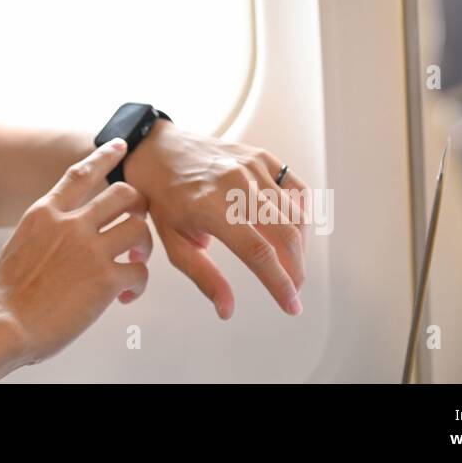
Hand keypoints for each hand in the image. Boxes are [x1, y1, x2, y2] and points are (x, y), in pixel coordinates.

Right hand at [0, 138, 152, 367]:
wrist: (1, 328)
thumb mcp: (0, 262)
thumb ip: (9, 254)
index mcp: (44, 214)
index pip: (81, 174)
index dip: (105, 156)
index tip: (121, 145)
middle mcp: (70, 224)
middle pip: (123, 194)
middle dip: (137, 208)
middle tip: (134, 228)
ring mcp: (90, 249)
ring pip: (138, 228)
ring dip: (143, 246)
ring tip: (134, 263)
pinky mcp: (105, 279)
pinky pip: (140, 272)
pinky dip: (138, 284)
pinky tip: (125, 297)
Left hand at [124, 121, 309, 318]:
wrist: (159, 152)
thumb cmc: (164, 200)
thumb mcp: (173, 242)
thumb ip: (203, 277)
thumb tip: (227, 311)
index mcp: (209, 206)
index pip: (257, 251)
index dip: (279, 283)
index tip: (292, 306)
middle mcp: (235, 183)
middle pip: (285, 234)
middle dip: (296, 270)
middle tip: (294, 289)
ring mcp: (251, 166)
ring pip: (295, 214)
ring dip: (300, 247)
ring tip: (290, 265)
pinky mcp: (262, 157)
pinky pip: (298, 190)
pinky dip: (302, 215)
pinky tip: (293, 233)